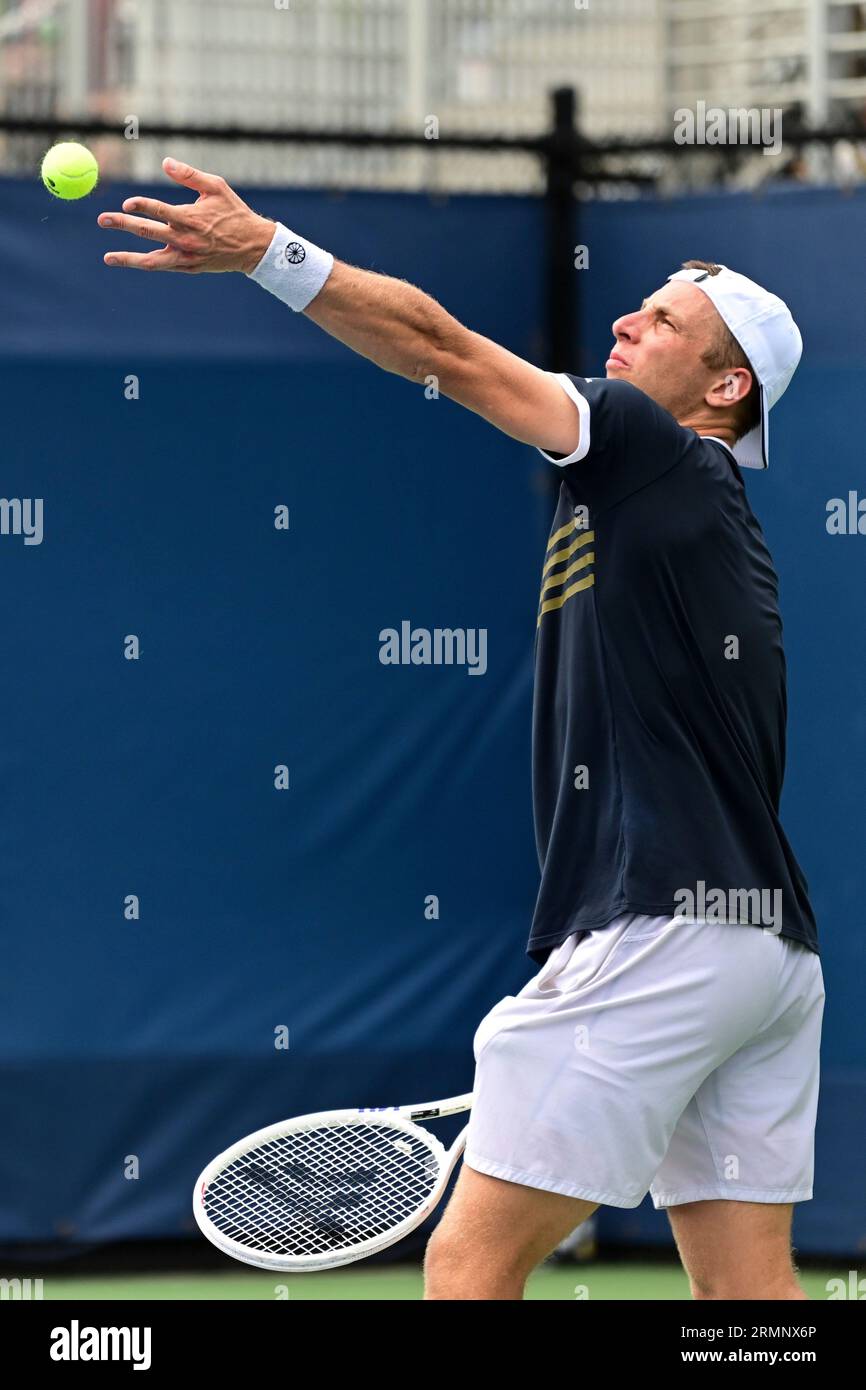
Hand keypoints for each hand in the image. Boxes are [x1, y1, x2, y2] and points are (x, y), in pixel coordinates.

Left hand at [98, 157, 274, 273]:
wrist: (253, 247)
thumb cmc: (234, 213)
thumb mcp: (216, 187)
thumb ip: (189, 175)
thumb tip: (164, 162)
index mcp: (190, 217)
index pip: (158, 210)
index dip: (141, 205)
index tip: (127, 203)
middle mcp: (184, 239)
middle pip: (147, 232)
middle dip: (122, 225)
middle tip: (102, 220)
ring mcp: (185, 256)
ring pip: (150, 260)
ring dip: (127, 258)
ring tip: (107, 257)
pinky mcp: (188, 268)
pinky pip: (162, 266)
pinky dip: (145, 264)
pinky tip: (130, 260)